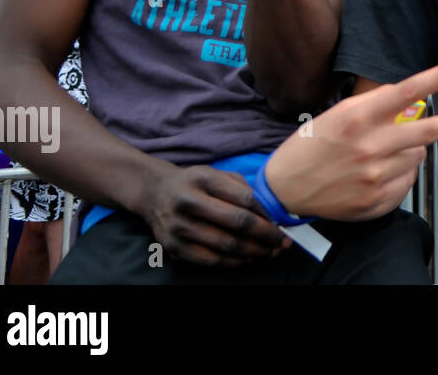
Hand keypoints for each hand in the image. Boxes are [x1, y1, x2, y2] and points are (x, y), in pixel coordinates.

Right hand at [137, 163, 288, 266]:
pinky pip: (210, 260)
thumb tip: (270, 212)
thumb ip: (242, 189)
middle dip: (266, 235)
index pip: (244, 199)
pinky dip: (233, 262)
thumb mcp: (216, 174)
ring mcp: (178, 226)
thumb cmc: (195, 183)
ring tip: (269, 252)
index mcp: (203, 179)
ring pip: (226, 245)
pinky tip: (246, 258)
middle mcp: (188, 202)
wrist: (155, 193)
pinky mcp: (172, 246)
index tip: (281, 224)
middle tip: (282, 242)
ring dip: (254, 251)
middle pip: (237, 223)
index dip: (267, 214)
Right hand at [266, 59, 437, 220]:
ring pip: (417, 156)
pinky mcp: (377, 201)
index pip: (407, 91)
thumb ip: (376, 106)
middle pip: (429, 131)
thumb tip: (412, 101)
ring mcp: (375, 177)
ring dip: (408, 151)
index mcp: (358, 118)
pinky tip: (372, 175)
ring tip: (377, 154)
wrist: (286, 189)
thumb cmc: (313, 144)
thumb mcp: (339, 114)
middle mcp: (370, 146)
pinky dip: (398, 174)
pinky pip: (407, 181)